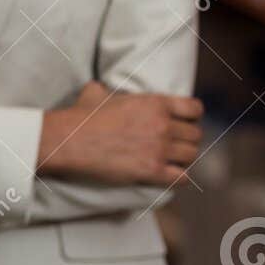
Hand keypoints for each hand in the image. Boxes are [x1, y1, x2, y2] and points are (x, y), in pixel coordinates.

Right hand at [37, 80, 202, 185]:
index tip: (184, 122)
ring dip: (183, 159)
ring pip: (191, 156)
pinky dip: (178, 177)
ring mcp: (159, 149)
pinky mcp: (152, 171)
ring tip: (171, 160)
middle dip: (187, 140)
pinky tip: (167, 174)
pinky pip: (183, 177)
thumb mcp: (95, 94)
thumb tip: (99, 87)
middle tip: (174, 144)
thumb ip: (107, 90)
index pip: (194, 109)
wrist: (68, 141)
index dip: (191, 116)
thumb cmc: (80, 117)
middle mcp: (162, 125)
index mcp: (153, 103)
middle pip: (195, 135)